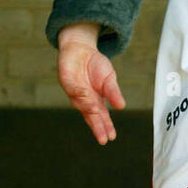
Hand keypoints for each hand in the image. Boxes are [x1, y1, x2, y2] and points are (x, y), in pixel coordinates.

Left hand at [57, 23, 124, 144]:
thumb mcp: (109, 79)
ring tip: (96, 111)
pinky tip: (86, 94)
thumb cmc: (96, 66)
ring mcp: (74, 92)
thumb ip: (113, 92)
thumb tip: (121, 106)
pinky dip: (78, 92)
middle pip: (91, 116)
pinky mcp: (66, 81)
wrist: (81, 48)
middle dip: (96, 127)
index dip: (106, 127)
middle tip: (102, 138)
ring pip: (80, 103)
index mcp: (96, 101)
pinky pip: (72, 88)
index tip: (111, 137)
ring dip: (88, 108)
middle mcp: (85, 100)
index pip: (102, 118)